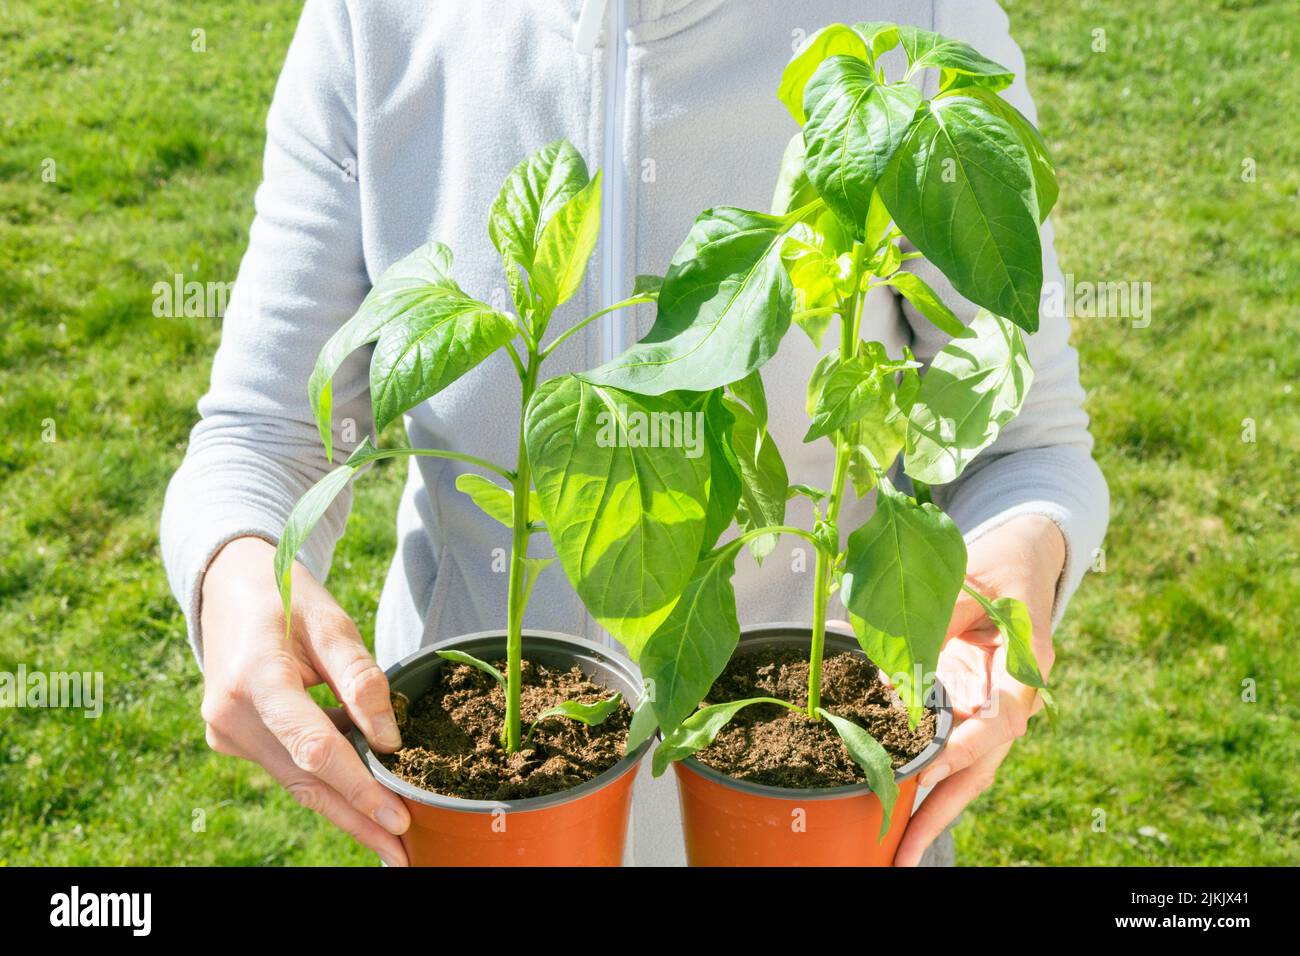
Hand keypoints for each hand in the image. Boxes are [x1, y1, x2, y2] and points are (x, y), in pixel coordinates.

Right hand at [199, 536, 410, 865]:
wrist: (226, 586)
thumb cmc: (287, 597)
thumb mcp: (332, 622)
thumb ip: (362, 679)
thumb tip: (389, 741)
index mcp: (255, 678)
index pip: (314, 747)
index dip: (358, 787)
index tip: (397, 817)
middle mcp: (231, 715)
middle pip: (305, 781)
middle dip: (356, 820)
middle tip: (401, 855)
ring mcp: (225, 732)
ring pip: (295, 781)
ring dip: (344, 808)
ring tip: (389, 838)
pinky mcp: (230, 738)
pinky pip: (286, 766)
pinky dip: (324, 781)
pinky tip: (362, 795)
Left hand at [894, 514, 1064, 866]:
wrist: (1027, 556)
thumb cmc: (1001, 563)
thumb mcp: (969, 579)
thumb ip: (932, 619)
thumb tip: (885, 661)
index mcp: (1026, 665)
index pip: (1000, 720)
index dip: (965, 748)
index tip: (931, 770)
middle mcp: (1015, 697)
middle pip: (982, 765)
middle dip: (943, 811)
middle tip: (905, 850)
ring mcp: (995, 706)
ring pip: (968, 768)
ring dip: (933, 806)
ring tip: (898, 846)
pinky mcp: (976, 706)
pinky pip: (951, 747)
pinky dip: (924, 774)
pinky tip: (895, 799)